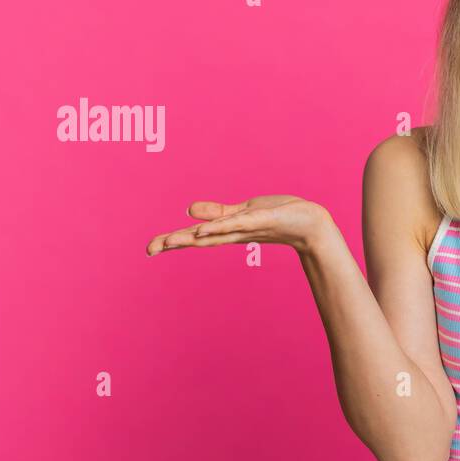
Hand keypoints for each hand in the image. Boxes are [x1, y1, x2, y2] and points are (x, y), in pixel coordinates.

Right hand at [145, 195, 333, 256]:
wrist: (310, 224)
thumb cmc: (277, 218)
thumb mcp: (243, 212)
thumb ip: (217, 213)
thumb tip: (188, 211)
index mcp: (228, 231)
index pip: (195, 236)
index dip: (173, 241)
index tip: (149, 249)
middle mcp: (234, 233)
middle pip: (200, 239)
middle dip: (175, 242)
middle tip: (150, 249)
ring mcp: (247, 227)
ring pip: (215, 233)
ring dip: (192, 237)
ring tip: (169, 240)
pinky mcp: (261, 219)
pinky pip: (238, 223)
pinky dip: (220, 226)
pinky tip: (203, 230)